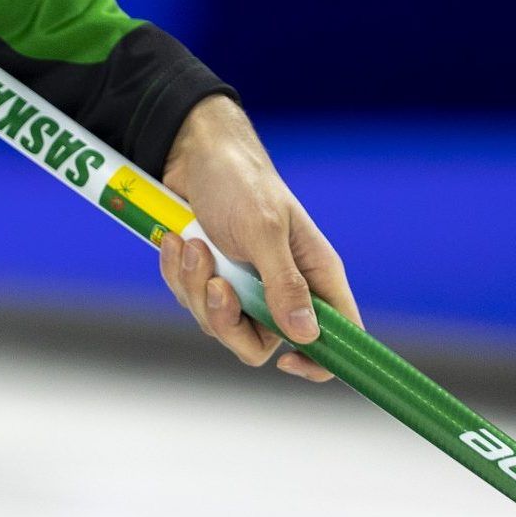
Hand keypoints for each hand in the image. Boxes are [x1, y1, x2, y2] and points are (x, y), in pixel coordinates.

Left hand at [154, 94, 361, 382]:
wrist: (194, 155)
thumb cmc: (241, 182)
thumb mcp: (265, 229)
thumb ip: (284, 283)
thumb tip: (307, 335)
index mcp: (315, 275)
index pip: (338, 336)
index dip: (319, 360)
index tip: (285, 360)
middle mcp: (283, 286)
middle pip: (262, 343)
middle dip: (228, 319)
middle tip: (215, 284)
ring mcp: (244, 286)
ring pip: (219, 324)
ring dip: (197, 288)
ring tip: (193, 246)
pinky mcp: (210, 278)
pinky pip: (192, 301)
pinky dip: (179, 274)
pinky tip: (177, 241)